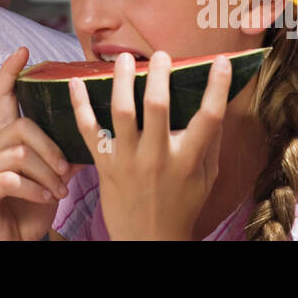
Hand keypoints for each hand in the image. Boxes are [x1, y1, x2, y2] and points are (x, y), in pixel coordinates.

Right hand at [0, 47, 77, 240]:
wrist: (13, 246)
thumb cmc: (31, 211)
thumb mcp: (54, 178)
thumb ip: (62, 152)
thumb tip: (89, 129)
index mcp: (5, 140)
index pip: (3, 97)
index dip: (10, 72)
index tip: (24, 50)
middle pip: (20, 126)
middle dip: (50, 148)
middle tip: (66, 173)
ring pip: (18, 153)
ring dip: (46, 174)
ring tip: (58, 192)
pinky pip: (9, 178)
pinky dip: (33, 190)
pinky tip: (45, 200)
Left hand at [70, 51, 229, 240]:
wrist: (149, 242)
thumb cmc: (182, 207)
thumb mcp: (206, 179)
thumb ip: (210, 143)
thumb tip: (218, 102)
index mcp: (188, 161)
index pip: (209, 118)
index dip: (218, 87)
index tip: (221, 61)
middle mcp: (158, 158)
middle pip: (158, 107)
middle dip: (159, 74)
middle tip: (161, 55)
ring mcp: (128, 161)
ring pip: (122, 112)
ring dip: (122, 80)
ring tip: (125, 58)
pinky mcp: (104, 165)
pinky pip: (88, 130)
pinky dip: (79, 104)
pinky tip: (75, 81)